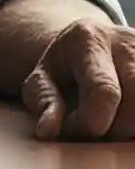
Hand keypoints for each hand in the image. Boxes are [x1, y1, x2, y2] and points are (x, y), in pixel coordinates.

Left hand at [21, 18, 134, 140]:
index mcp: (88, 39)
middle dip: (117, 126)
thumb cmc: (65, 67)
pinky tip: (127, 114)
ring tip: (113, 119)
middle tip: (96, 124)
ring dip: (133, 125)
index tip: (79, 129)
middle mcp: (128, 41)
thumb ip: (44, 102)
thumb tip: (47, 130)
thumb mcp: (42, 78)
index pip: (104, 90)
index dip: (93, 121)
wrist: (89, 43)